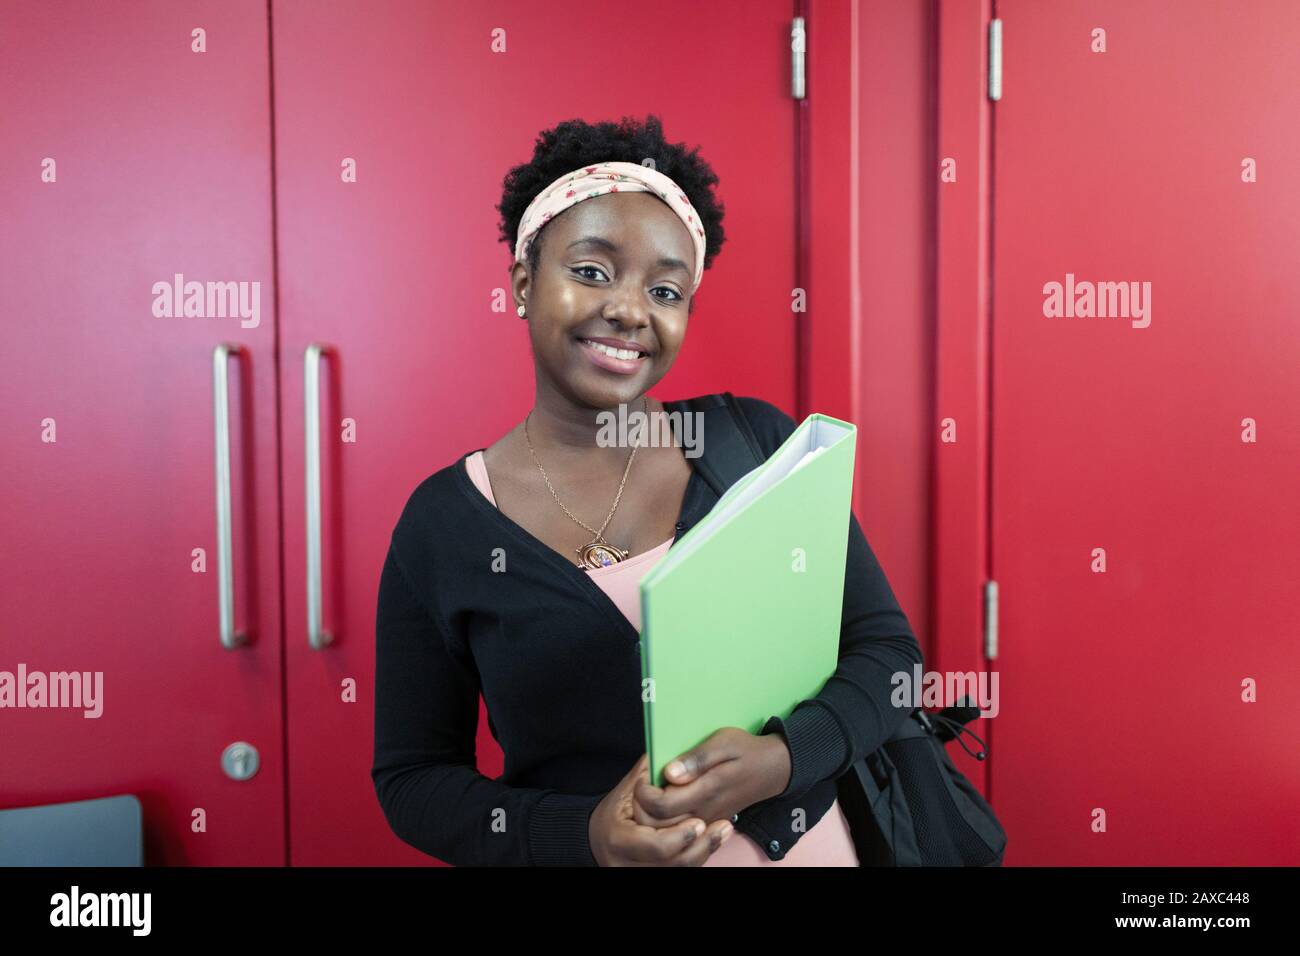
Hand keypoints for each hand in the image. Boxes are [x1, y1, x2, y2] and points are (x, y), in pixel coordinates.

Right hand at [588, 754, 734, 865]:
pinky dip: (696, 857)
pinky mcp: (649, 876)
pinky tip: (710, 842)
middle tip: (722, 827)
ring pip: (678, 871)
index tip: (700, 822)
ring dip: (703, 853)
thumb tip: (673, 755)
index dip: (680, 836)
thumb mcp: (628, 787)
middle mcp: (625, 863)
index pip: (655, 845)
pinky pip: (678, 872)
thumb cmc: (617, 808)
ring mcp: (635, 874)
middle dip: (700, 847)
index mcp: (618, 838)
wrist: (599, 836)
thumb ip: (649, 773)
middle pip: (671, 864)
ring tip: (723, 832)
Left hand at [631, 726, 791, 828]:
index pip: (660, 805)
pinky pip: (678, 830)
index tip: (643, 776)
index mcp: (705, 790)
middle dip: (641, 806)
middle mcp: (703, 812)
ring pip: (665, 831)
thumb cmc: (745, 751)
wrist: (773, 770)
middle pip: (657, 824)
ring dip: (651, 813)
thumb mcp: (723, 743)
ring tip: (652, 789)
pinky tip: (666, 797)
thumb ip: (696, 759)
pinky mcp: (707, 823)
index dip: (643, 792)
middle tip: (643, 784)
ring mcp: (705, 820)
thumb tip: (669, 772)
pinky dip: (664, 819)